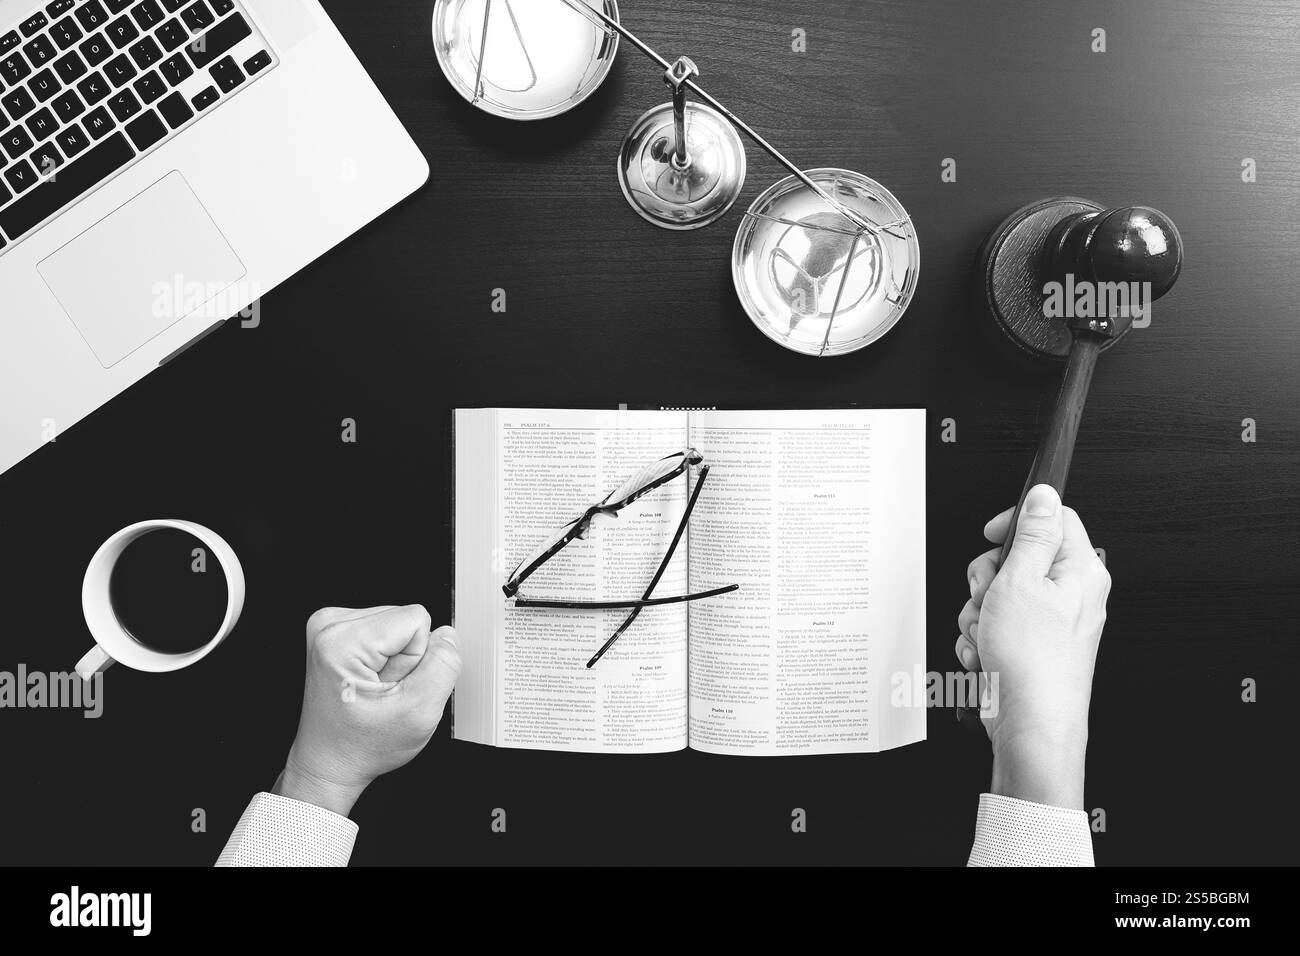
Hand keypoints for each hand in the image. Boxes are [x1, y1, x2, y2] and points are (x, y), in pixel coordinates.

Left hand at [274, 605, 460, 816]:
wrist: (331, 762)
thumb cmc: (362, 746)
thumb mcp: (419, 713)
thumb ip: (443, 666)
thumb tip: (448, 635)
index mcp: (342, 640)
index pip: (416, 620)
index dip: (416, 659)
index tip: (393, 688)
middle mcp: (329, 625)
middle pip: (405, 619)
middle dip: (404, 659)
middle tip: (384, 692)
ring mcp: (329, 626)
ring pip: (397, 624)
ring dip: (394, 660)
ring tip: (375, 690)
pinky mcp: (335, 632)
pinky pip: (385, 630)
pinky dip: (384, 658)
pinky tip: (368, 682)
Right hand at [955, 485, 1109, 807]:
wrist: (1030, 724)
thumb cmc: (1034, 661)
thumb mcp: (1021, 580)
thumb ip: (1033, 532)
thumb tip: (1044, 495)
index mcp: (1080, 571)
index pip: (1053, 519)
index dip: (1016, 523)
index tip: (994, 538)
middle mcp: (1071, 596)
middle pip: (1016, 558)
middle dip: (988, 579)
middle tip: (990, 597)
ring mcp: (1050, 624)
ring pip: (998, 595)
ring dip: (979, 613)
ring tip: (988, 633)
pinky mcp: (1029, 647)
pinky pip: (995, 626)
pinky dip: (982, 638)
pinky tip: (987, 653)